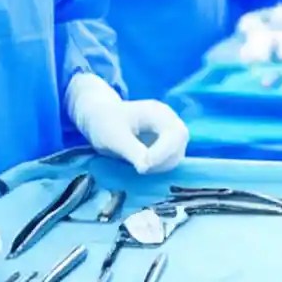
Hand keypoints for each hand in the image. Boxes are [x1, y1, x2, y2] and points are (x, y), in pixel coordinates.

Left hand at [67, 74, 189, 173]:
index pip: (174, 134)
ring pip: (177, 154)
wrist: (101, 118)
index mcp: (158, 113)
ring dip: (161, 166)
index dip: (162, 154)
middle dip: (163, 161)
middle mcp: (169, 120)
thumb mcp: (114, 136)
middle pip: (180, 144)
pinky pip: (171, 159)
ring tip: (138, 166)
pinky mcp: (166, 144)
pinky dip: (159, 167)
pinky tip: (142, 166)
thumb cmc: (105, 123)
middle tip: (140, 169)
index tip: (142, 168)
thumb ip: (131, 150)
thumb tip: (145, 167)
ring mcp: (170, 132)